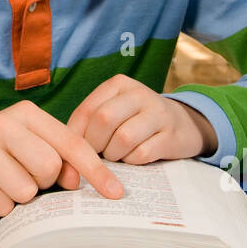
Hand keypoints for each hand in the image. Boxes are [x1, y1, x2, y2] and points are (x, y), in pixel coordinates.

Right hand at [0, 100, 126, 215]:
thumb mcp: (27, 145)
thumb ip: (57, 156)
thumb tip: (76, 181)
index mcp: (26, 113)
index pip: (71, 143)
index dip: (96, 170)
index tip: (116, 193)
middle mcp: (2, 123)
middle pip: (50, 168)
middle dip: (43, 183)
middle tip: (24, 176)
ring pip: (26, 190)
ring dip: (20, 197)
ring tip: (3, 183)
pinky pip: (2, 205)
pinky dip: (0, 207)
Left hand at [57, 74, 216, 186]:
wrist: (183, 124)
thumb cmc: (136, 121)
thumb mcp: (115, 111)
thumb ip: (90, 123)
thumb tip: (63, 151)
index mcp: (119, 85)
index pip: (87, 109)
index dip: (76, 135)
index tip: (75, 150)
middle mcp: (139, 93)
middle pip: (104, 120)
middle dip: (94, 145)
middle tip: (97, 155)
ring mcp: (158, 113)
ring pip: (123, 138)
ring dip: (113, 155)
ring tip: (116, 156)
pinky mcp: (171, 135)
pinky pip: (142, 154)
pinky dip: (132, 162)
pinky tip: (133, 159)